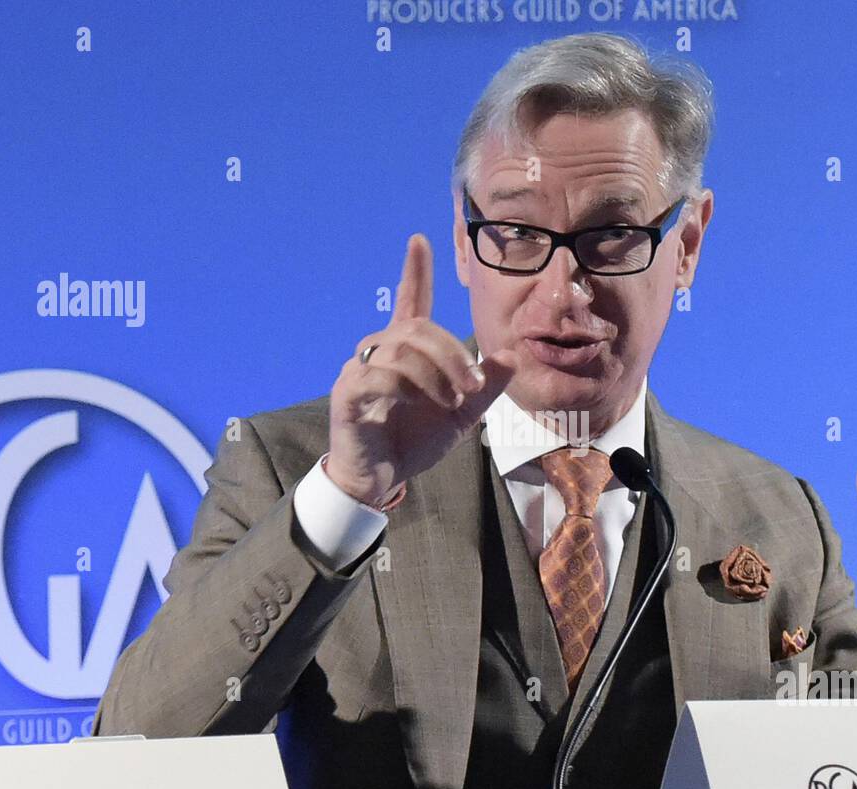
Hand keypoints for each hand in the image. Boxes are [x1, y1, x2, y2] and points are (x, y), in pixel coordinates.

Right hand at [326, 234, 517, 506]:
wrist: (381, 480)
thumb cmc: (415, 440)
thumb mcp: (463, 415)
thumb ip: (486, 386)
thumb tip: (509, 354)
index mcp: (406, 352)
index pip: (409, 301)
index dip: (415, 272)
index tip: (419, 240)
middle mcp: (379, 352)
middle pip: (417, 328)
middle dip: (452, 353)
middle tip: (473, 386)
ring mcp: (359, 370)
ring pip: (400, 349)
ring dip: (435, 375)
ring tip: (449, 402)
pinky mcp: (347, 393)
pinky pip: (377, 376)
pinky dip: (405, 387)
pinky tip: (416, 404)